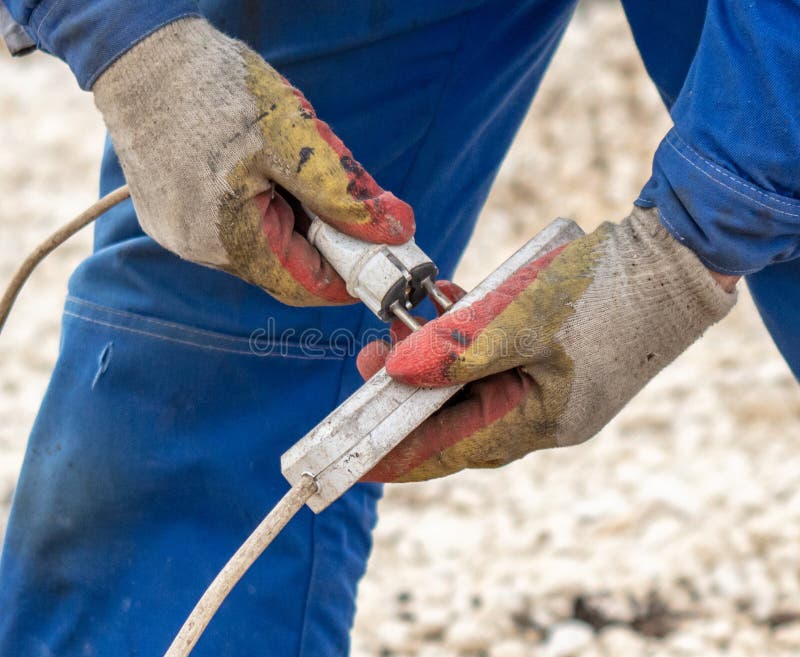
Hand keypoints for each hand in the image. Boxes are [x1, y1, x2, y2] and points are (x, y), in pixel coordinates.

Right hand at [92, 18, 413, 305]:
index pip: (306, 285)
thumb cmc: (216, 88)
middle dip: (324, 239)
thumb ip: (344, 197)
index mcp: (230, 239)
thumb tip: (393, 233)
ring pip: (260, 245)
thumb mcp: (295, 142)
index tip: (383, 256)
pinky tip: (263, 170)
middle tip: (349, 200)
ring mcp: (181, 233)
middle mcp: (201, 249)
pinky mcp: (172, 213)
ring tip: (295, 169)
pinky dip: (262, 209)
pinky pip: (232, 227)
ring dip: (293, 220)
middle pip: (284, 265)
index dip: (351, 277)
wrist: (139, 53)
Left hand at [357, 206, 735, 481]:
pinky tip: (448, 306)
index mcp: (537, 421)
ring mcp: (546, 388)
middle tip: (371, 356)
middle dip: (406, 393)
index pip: (448, 451)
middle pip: (453, 420)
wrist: (674, 260)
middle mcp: (539, 415)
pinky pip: (493, 361)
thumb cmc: (608, 290)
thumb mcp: (525, 318)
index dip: (395, 455)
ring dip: (434, 360)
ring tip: (403, 323)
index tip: (351, 457)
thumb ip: (459, 346)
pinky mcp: (549, 360)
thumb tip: (397, 369)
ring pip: (470, 388)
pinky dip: (465, 340)